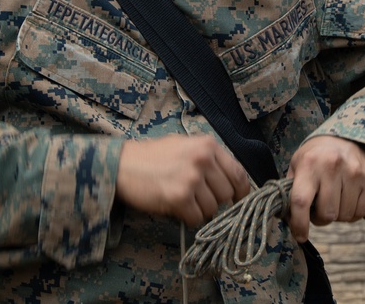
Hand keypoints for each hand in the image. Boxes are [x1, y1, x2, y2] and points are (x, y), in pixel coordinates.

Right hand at [116, 134, 250, 225]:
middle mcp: (203, 160)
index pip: (239, 173)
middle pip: (226, 194)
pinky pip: (196, 218)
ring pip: (212, 209)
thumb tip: (232, 181)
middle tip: (197, 198)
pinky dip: (188, 218)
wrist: (123, 165)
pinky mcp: (179, 197)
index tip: (238, 200)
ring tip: (183, 200)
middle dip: (214, 201)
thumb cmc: (153, 157)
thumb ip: (209, 159)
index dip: (241, 191)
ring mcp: (192, 178)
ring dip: (199, 210)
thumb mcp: (186, 146)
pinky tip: (177, 208)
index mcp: (208, 145)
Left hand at [286, 135, 364, 242]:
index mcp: (309, 163)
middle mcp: (332, 166)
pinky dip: (352, 214)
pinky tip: (346, 202)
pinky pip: (361, 212)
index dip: (299, 223)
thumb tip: (285, 218)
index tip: (300, 236)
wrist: (346, 136)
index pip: (301, 201)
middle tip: (318, 210)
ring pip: (344, 216)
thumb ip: (290, 190)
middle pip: (327, 213)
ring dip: (337, 217)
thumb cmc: (316, 155)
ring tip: (333, 202)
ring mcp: (354, 172)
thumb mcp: (298, 164)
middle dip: (320, 219)